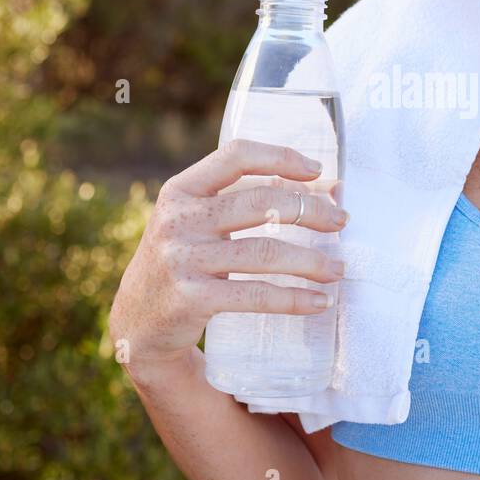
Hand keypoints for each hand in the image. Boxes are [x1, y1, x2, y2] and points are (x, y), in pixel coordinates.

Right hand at [107, 139, 347, 386]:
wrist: (138, 324)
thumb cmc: (186, 262)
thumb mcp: (201, 223)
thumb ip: (250, 202)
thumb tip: (331, 190)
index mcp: (181, 190)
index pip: (236, 156)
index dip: (281, 158)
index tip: (317, 171)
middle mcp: (179, 219)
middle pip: (261, 202)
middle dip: (310, 210)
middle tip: (342, 222)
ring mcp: (183, 259)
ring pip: (264, 251)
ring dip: (311, 261)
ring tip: (339, 269)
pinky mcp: (192, 299)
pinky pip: (256, 294)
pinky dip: (294, 298)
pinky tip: (319, 301)